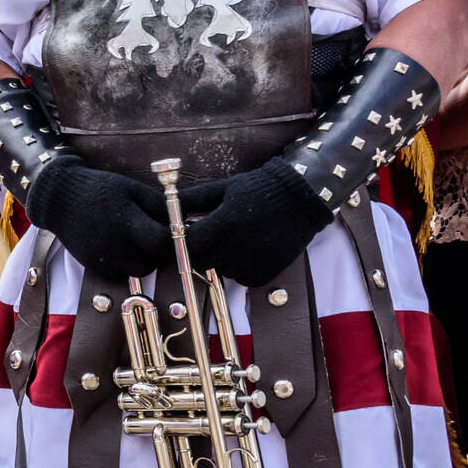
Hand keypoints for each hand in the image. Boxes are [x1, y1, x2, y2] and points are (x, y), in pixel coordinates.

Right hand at [23, 154, 170, 281]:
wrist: (59, 200)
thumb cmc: (99, 190)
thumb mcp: (131, 188)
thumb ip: (158, 205)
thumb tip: (182, 222)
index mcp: (125, 219)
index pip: (161, 241)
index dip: (171, 238)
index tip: (170, 229)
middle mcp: (114, 243)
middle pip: (153, 261)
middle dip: (159, 251)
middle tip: (153, 235)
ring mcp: (103, 258)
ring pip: (140, 271)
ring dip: (145, 259)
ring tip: (137, 242)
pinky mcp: (94, 267)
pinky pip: (122, 274)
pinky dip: (127, 264)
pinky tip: (120, 247)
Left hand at [179, 160, 331, 287]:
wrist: (299, 197)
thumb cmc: (257, 189)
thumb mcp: (223, 188)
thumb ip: (194, 199)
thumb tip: (167, 203)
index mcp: (224, 223)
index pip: (191, 245)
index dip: (188, 240)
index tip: (194, 234)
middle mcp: (238, 245)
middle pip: (204, 262)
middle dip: (202, 252)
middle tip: (212, 240)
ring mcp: (255, 260)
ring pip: (223, 272)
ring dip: (222, 262)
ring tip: (233, 243)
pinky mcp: (270, 270)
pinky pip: (244, 280)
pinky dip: (241, 271)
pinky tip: (247, 253)